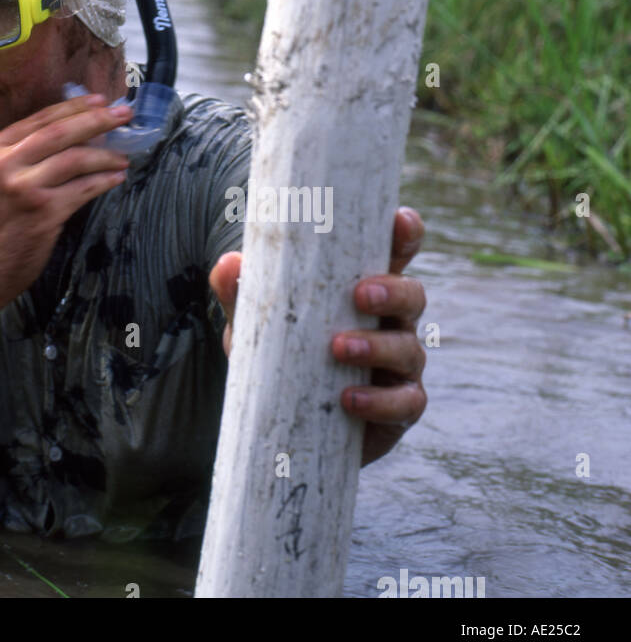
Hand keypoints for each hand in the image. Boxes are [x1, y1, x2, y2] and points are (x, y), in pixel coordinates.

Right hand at [0, 94, 131, 310]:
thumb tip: (74, 131)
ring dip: (105, 156)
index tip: (99, 100)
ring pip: (75, 158)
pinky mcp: (42, 211)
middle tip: (124, 114)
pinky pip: (82, 188)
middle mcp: (3, 163)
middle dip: (97, 120)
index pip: (39, 119)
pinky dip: (103, 181)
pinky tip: (115, 178)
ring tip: (122, 157)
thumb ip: (21, 154)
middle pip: (59, 132)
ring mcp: (23, 187)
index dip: (73, 107)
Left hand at [208, 205, 427, 466]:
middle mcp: (391, 322)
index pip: (394, 255)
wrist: (285, 421)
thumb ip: (241, 293)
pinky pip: (405, 402)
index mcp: (364, 288)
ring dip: (378, 346)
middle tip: (360, 295)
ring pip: (410, 348)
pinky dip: (380, 401)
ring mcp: (400, 365)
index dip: (406, 234)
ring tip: (339, 347)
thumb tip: (229, 262)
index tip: (400, 220)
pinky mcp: (399, 407)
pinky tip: (350, 399)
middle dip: (393, 290)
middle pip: (413, 295)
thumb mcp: (256, 322)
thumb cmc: (280, 354)